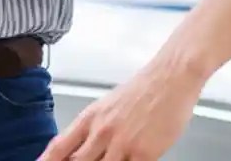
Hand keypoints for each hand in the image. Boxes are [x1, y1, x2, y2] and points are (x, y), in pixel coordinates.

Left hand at [38, 53, 203, 160]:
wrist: (170, 78)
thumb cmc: (142, 90)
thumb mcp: (108, 105)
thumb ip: (93, 128)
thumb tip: (82, 148)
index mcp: (90, 118)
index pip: (60, 146)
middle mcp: (102, 131)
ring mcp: (122, 143)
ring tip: (110, 160)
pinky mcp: (144, 153)